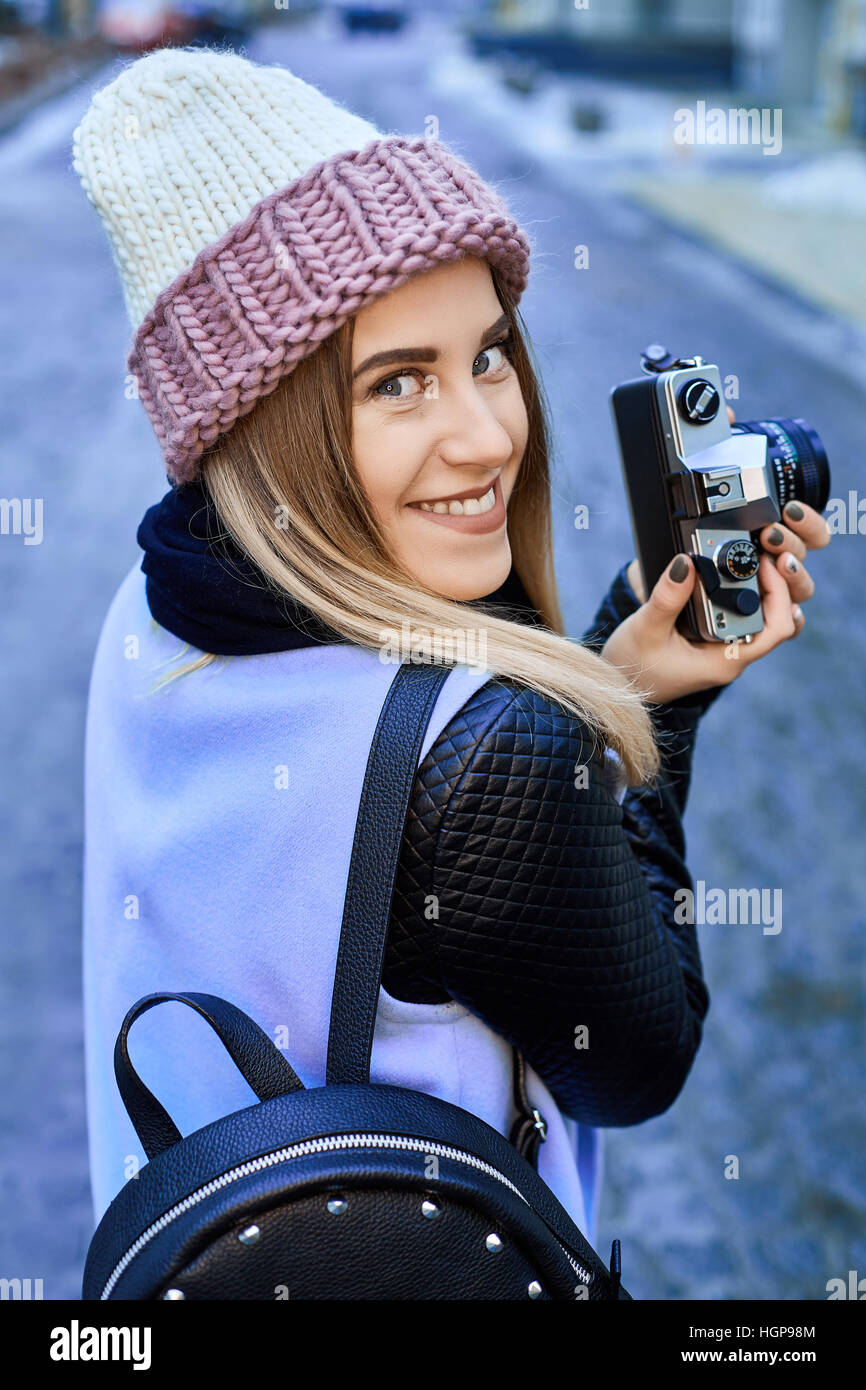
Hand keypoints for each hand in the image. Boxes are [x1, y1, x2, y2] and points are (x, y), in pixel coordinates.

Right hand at [611, 401, 830, 702]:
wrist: (618, 686)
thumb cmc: (630, 667)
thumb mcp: (645, 629)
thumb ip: (667, 597)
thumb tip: (685, 562)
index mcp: (725, 661)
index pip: (777, 628)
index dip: (780, 592)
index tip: (764, 562)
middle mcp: (732, 658)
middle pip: (776, 620)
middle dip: (776, 583)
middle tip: (762, 550)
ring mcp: (726, 651)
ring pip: (763, 620)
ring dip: (764, 590)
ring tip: (753, 559)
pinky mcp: (715, 643)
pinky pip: (743, 618)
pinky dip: (744, 595)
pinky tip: (734, 575)